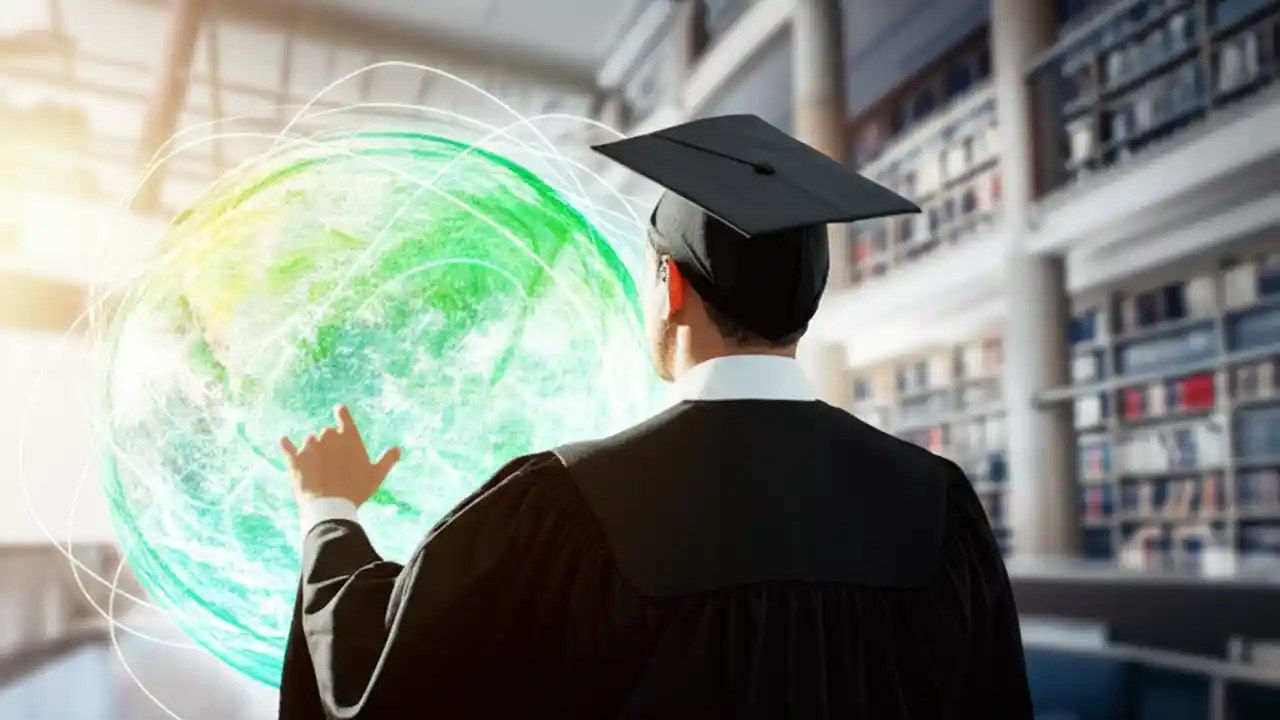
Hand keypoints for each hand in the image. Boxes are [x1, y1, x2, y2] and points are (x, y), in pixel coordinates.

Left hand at [280, 404, 400, 506]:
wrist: (329, 506)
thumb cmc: (356, 489)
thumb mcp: (376, 476)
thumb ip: (387, 460)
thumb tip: (398, 449)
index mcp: (348, 437)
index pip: (343, 416)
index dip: (341, 413)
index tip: (339, 410)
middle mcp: (328, 437)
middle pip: (326, 431)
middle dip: (329, 441)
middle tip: (334, 459)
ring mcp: (310, 447)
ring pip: (310, 440)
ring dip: (313, 447)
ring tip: (318, 464)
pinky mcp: (295, 460)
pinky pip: (287, 447)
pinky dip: (286, 444)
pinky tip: (283, 440)